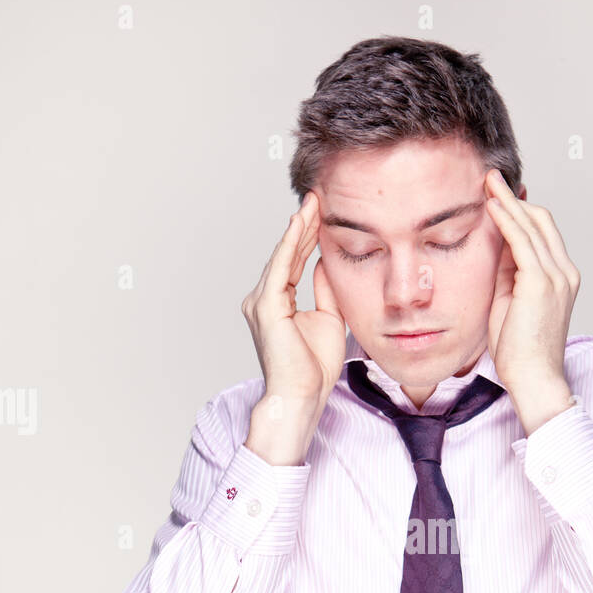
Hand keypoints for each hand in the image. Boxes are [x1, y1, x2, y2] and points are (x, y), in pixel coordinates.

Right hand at [240, 191, 345, 409]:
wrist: (302, 396)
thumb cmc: (313, 368)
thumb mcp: (330, 319)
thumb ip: (326, 290)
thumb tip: (326, 262)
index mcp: (277, 302)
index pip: (294, 262)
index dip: (307, 237)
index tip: (321, 213)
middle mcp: (264, 299)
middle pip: (287, 255)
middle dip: (304, 225)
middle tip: (318, 196)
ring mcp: (262, 302)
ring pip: (283, 257)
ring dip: (299, 228)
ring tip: (314, 202)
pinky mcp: (266, 307)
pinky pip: (280, 268)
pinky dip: (291, 244)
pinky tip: (300, 222)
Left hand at [484, 170, 579, 425]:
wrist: (535, 378)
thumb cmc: (521, 351)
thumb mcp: (510, 304)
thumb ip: (507, 275)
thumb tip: (496, 248)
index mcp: (561, 278)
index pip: (543, 233)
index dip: (520, 211)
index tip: (498, 195)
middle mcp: (564, 272)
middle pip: (541, 221)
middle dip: (514, 198)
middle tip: (490, 179)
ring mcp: (556, 276)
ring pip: (532, 225)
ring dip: (507, 201)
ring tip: (487, 183)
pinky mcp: (540, 282)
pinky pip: (522, 241)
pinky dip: (506, 219)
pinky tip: (491, 205)